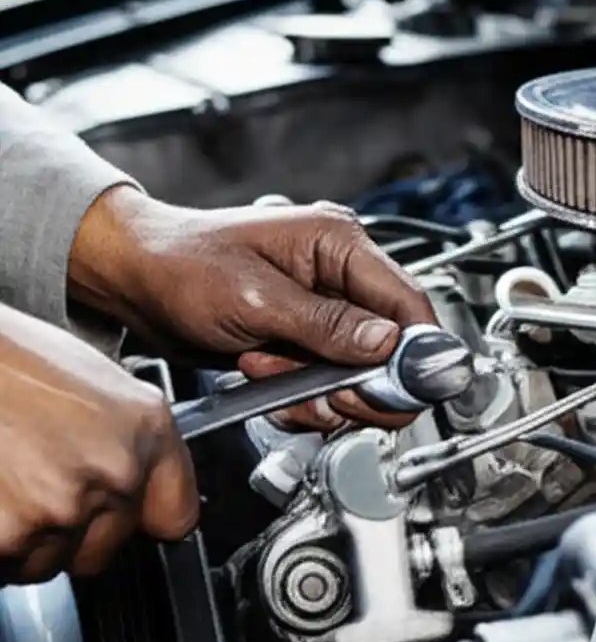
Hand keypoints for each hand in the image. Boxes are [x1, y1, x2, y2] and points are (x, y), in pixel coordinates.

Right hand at [0, 304, 197, 582]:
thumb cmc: (9, 358)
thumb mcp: (95, 384)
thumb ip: (124, 440)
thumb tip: (131, 482)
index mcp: (146, 432)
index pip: (174, 515)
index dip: (142, 520)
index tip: (127, 518)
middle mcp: (114, 474)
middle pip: (101, 549)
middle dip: (68, 532)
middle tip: (31, 486)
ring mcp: (61, 509)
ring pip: (45, 562)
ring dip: (21, 539)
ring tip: (2, 481)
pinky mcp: (7, 535)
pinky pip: (2, 568)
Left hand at [67, 187, 436, 431]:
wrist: (132, 280)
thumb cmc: (179, 264)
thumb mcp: (254, 297)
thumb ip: (327, 324)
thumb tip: (386, 343)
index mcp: (340, 244)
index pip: (409, 303)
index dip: (417, 352)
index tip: (407, 388)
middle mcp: (341, 277)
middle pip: (395, 348)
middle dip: (363, 383)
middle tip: (332, 397)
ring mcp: (327, 312)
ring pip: (362, 375)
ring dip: (323, 391)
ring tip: (274, 375)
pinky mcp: (308, 342)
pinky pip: (329, 384)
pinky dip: (303, 396)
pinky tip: (267, 379)